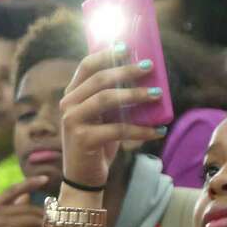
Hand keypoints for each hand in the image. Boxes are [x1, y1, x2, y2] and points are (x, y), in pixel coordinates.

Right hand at [0, 177, 48, 226]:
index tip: (45, 179)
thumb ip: (11, 211)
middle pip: (27, 208)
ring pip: (33, 220)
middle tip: (59, 219)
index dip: (29, 183)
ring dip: (47, 226)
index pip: (12, 191)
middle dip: (45, 215)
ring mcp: (0, 226)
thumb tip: (26, 194)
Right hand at [59, 50, 165, 190]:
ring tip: (157, 95)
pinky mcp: (83, 140)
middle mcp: (68, 106)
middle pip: (99, 80)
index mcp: (71, 96)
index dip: (106, 54)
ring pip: (106, 99)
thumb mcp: (103, 118)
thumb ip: (113, 99)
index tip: (127, 47)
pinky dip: (141, 130)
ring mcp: (73, 122)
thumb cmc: (97, 144)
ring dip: (135, 95)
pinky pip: (117, 129)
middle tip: (149, 67)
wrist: (83, 178)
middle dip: (126, 71)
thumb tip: (143, 78)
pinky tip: (158, 131)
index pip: (86, 66)